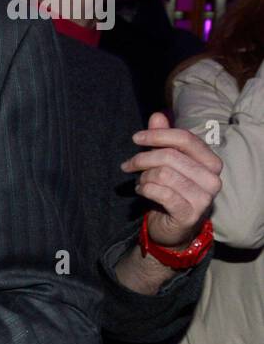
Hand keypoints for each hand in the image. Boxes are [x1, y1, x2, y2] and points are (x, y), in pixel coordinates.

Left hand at [121, 112, 221, 246]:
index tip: (136, 138)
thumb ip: (163, 139)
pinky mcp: (190, 213)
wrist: (173, 228)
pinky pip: (161, 192)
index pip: (185, 139)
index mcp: (211, 162)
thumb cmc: (170, 190)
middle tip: (129, 165)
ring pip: (163, 174)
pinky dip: (145, 189)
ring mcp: (204, 198)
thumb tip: (157, 115)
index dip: (158, 135)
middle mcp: (213, 179)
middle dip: (143, 158)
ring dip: (144, 177)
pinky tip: (142, 191)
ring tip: (141, 182)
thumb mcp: (166, 162)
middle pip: (170, 156)